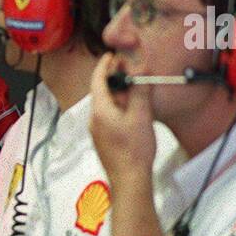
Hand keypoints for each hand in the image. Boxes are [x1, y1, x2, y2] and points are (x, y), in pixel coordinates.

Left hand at [90, 53, 156, 183]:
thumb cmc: (134, 150)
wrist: (129, 180)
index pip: (97, 80)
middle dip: (113, 78)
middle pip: (100, 92)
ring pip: (105, 105)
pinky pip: (107, 116)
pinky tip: (131, 109)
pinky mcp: (104, 139)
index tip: (111, 56)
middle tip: (126, 68)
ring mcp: (97, 131)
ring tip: (132, 87)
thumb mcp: (141, 115)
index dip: (104, 66)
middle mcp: (94, 119)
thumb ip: (140, 90)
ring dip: (117, 93)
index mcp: (99, 110)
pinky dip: (117, 107)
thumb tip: (141, 69)